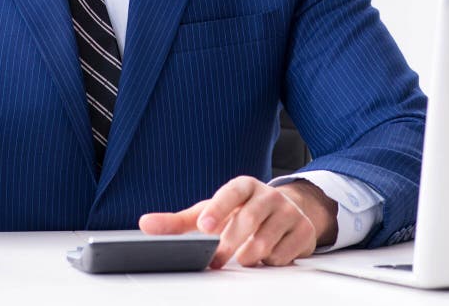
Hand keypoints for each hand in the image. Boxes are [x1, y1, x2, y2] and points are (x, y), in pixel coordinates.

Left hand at [139, 176, 337, 268]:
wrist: (286, 212)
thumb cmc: (240, 212)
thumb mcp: (210, 212)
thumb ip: (178, 222)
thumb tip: (145, 225)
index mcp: (243, 186)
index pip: (231, 193)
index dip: (218, 208)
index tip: (205, 226)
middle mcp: (268, 196)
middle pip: (248, 221)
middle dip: (229, 243)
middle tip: (215, 257)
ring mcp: (288, 213)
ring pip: (265, 242)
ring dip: (248, 255)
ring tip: (241, 256)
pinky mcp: (303, 233)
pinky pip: (282, 257)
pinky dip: (268, 262)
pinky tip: (264, 256)